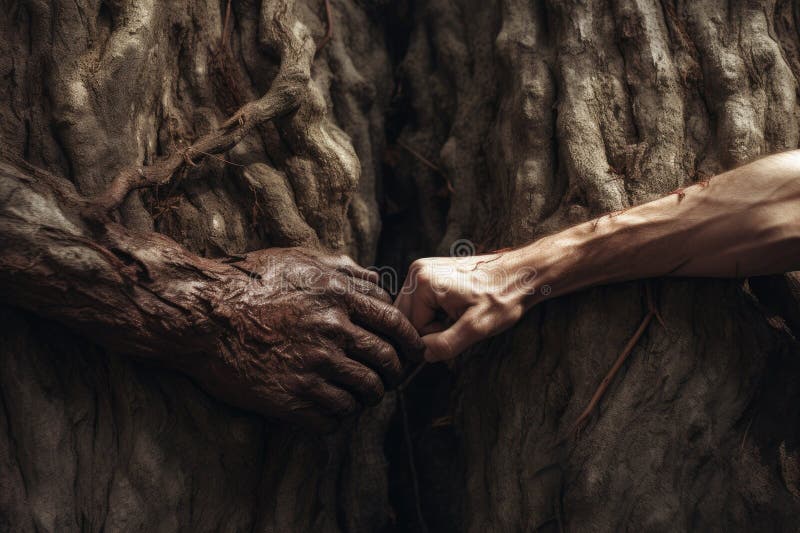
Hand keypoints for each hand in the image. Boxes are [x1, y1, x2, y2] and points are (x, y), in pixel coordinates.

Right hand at [182, 247, 423, 431]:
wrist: (202, 314)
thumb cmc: (250, 282)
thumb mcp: (300, 259)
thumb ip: (345, 269)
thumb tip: (379, 281)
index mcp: (338, 296)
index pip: (396, 324)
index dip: (410, 343)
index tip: (410, 353)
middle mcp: (332, 330)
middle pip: (387, 362)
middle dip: (395, 374)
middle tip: (389, 380)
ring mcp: (313, 366)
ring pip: (366, 393)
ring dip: (368, 397)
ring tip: (359, 395)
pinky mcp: (291, 398)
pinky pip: (334, 417)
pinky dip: (339, 416)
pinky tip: (331, 409)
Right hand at [394, 251, 535, 361]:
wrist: (523, 273)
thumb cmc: (504, 296)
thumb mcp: (477, 327)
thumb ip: (446, 344)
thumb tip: (424, 354)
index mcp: (422, 282)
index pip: (410, 327)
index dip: (434, 337)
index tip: (460, 329)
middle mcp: (417, 271)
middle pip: (407, 318)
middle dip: (431, 328)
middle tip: (460, 321)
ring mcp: (423, 269)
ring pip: (414, 312)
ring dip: (434, 320)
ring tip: (461, 313)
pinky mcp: (431, 272)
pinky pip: (422, 302)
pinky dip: (436, 311)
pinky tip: (458, 306)